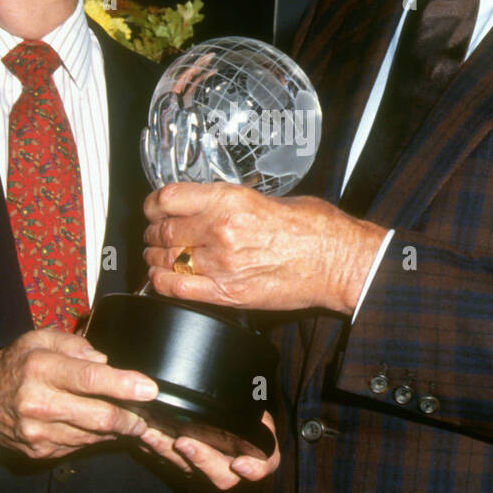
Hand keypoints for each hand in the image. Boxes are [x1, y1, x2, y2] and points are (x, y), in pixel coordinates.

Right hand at [0, 328, 158, 459]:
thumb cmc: (14, 365)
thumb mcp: (38, 339)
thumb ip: (74, 343)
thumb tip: (105, 360)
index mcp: (40, 369)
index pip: (90, 379)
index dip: (124, 385)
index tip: (150, 389)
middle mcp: (39, 403)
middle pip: (99, 416)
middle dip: (131, 417)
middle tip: (145, 413)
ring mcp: (39, 432)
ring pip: (94, 435)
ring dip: (117, 429)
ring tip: (128, 419)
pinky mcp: (41, 451)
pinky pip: (81, 446)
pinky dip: (97, 437)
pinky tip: (100, 427)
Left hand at [136, 411, 281, 491]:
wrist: (221, 418)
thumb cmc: (242, 412)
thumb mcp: (254, 405)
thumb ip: (251, 403)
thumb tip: (251, 384)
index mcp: (257, 452)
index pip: (264, 466)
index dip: (255, 469)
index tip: (240, 463)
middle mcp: (232, 466)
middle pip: (222, 476)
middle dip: (202, 459)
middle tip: (183, 442)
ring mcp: (206, 470)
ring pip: (189, 470)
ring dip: (169, 453)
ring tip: (153, 434)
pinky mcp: (183, 466)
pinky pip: (168, 462)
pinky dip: (155, 447)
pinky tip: (144, 433)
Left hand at [143, 183, 385, 314]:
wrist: (339, 261)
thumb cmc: (315, 227)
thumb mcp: (270, 198)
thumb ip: (233, 202)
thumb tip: (208, 206)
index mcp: (230, 200)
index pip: (169, 199)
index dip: (154, 204)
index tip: (154, 207)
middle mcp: (220, 230)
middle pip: (164, 231)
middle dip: (153, 232)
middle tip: (154, 233)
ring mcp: (221, 264)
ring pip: (166, 260)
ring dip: (155, 257)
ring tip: (156, 255)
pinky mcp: (228, 294)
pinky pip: (178, 289)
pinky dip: (162, 282)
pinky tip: (160, 277)